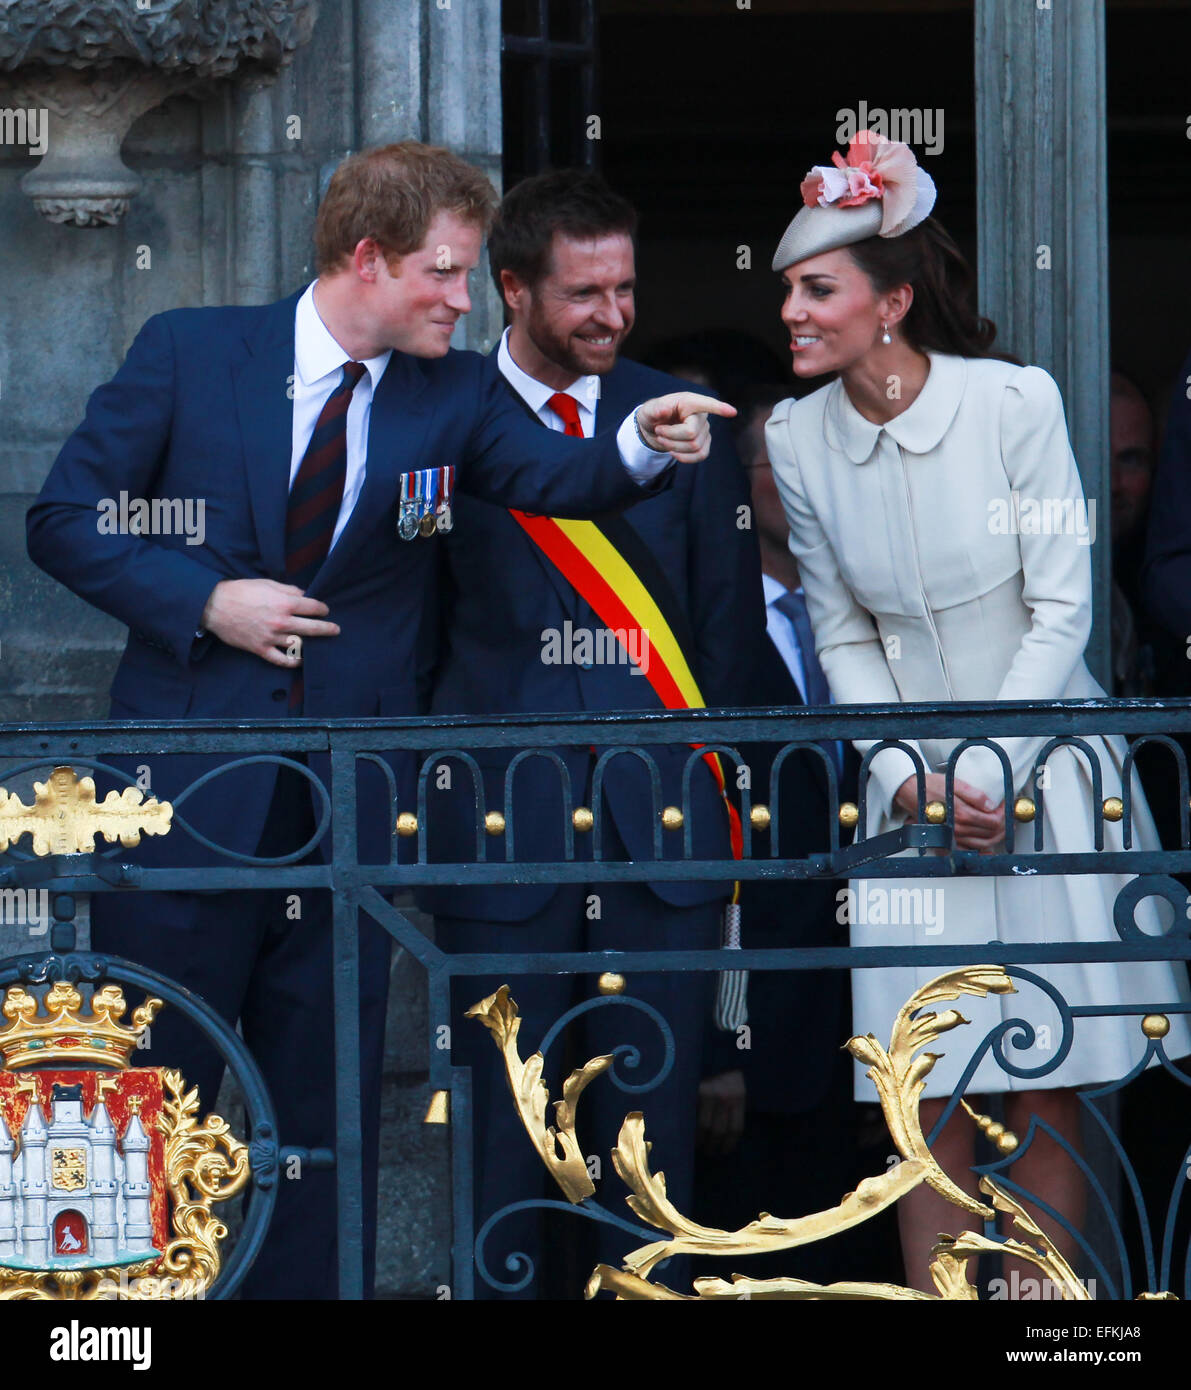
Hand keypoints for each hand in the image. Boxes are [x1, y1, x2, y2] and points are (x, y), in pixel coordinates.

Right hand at [200, 579, 339, 667]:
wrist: (215, 605)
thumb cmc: (241, 591)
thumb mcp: (267, 584)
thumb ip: (288, 590)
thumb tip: (303, 594)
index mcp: (284, 603)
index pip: (313, 608)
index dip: (322, 609)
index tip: (325, 610)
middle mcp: (281, 621)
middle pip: (312, 628)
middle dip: (327, 628)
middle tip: (335, 630)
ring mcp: (271, 637)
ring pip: (299, 645)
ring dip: (311, 645)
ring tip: (317, 644)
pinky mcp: (260, 648)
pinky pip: (281, 660)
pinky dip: (293, 662)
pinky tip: (300, 660)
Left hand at [635, 392, 736, 463]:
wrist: (654, 429)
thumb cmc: (653, 415)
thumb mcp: (649, 410)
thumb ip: (655, 409)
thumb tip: (663, 409)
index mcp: (689, 402)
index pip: (706, 404)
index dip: (719, 408)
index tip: (732, 412)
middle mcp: (701, 415)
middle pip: (692, 434)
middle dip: (671, 437)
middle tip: (659, 432)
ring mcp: (705, 429)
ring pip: (695, 446)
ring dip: (674, 447)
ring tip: (663, 440)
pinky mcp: (704, 443)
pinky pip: (701, 455)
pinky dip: (685, 458)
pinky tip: (674, 452)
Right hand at [697, 1069, 745, 1155]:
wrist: (711, 1049)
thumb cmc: (722, 1068)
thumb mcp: (735, 1084)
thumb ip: (733, 1104)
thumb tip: (731, 1129)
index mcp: (740, 1095)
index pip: (736, 1128)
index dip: (729, 1144)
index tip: (723, 1151)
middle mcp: (726, 1095)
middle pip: (720, 1131)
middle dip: (714, 1145)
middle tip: (709, 1152)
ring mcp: (709, 1092)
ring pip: (705, 1126)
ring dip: (701, 1140)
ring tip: (698, 1145)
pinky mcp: (694, 1090)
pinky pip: (692, 1115)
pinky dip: (690, 1127)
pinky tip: (689, 1133)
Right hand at [893, 772, 1005, 852]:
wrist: (909, 793)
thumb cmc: (929, 787)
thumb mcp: (954, 783)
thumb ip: (975, 794)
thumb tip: (991, 804)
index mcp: (962, 814)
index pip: (993, 821)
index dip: (1004, 814)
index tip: (1006, 806)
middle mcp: (957, 829)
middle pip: (991, 834)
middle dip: (1004, 826)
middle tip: (1008, 817)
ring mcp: (952, 838)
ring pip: (983, 844)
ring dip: (997, 838)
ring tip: (1003, 828)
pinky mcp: (946, 841)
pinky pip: (967, 851)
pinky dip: (981, 852)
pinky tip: (988, 848)